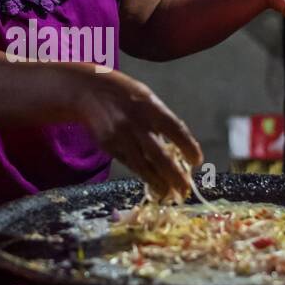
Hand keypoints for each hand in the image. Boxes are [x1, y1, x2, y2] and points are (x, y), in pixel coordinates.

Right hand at [74, 69, 201, 200]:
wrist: (87, 91)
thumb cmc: (124, 94)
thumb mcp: (146, 97)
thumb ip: (161, 119)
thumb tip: (179, 147)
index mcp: (149, 106)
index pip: (175, 129)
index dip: (188, 146)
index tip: (197, 161)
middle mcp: (135, 122)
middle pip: (159, 154)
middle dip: (174, 175)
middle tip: (185, 189)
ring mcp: (119, 136)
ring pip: (142, 165)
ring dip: (158, 182)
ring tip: (169, 193)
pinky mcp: (108, 146)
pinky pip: (129, 163)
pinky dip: (142, 174)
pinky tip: (152, 182)